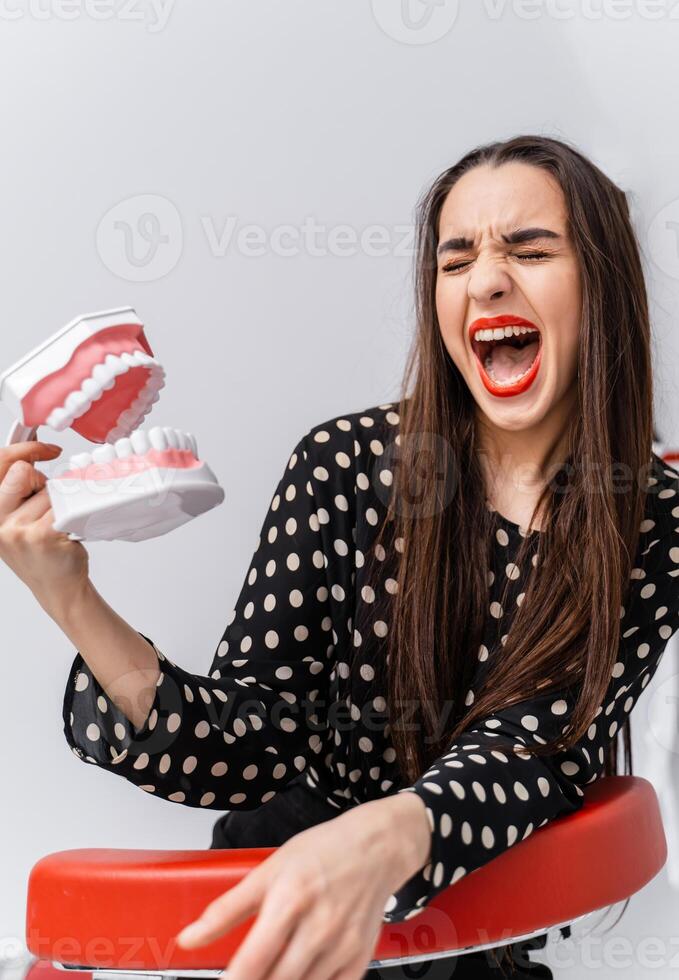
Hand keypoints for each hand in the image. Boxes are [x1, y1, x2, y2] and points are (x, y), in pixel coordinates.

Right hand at [0, 441, 89, 613]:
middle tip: (49, 502)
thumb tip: (32, 455)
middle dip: (40, 481)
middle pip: (22, 471)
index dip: (24, 450)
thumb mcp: (16, 520)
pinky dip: (74, 512)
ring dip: (61, 502)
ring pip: (50, 490)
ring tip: (58, 525)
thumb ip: (16, 491)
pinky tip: (69, 530)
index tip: (45, 449)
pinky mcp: (42, 534)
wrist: (58, 588)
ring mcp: (17, 529)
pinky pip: (65, 505)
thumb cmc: (41, 552)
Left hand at [175, 794, 430, 979]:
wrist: (376, 848)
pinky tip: (296, 976)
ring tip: (268, 973)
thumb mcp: (268, 869)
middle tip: (243, 976)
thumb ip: (226, 909)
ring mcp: (341, 948)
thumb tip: (189, 938)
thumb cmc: (323, 852)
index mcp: (290, 900)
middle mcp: (318, 927)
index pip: (253, 961)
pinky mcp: (358, 961)